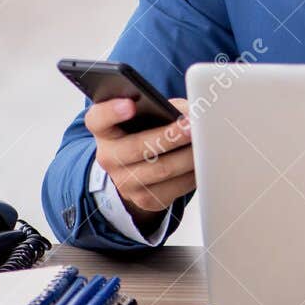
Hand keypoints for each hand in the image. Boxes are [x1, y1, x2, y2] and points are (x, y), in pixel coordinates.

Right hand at [85, 96, 194, 228]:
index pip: (98, 119)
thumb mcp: (146, 116)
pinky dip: (193, 173)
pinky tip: (204, 161)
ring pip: (162, 169)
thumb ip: (162, 109)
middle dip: (169, 136)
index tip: (130, 104)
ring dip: (188, 155)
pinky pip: (174, 188)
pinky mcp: (146, 199)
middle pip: (138, 147)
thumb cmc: (144, 133)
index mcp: (104, 131)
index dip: (111, 111)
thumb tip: (191, 113)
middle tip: (191, 126)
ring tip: (205, 142)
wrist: (138, 170)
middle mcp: (109, 157)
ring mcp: (125, 182)